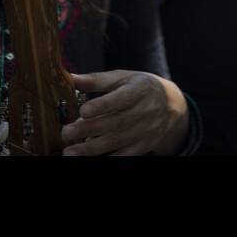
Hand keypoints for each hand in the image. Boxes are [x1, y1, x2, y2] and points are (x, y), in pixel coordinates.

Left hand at [61, 70, 190, 154]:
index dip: (102, 105)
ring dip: (92, 149)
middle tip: (66, 132)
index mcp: (139, 89)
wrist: (170, 104)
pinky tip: (90, 159)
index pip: (121, 98)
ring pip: (117, 141)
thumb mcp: (122, 78)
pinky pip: (125, 155)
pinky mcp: (144, 145)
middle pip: (115, 122)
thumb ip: (96, 80)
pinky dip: (109, 158)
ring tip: (70, 152)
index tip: (83, 110)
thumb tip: (68, 77)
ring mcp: (146, 130)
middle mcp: (145, 110)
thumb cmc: (139, 87)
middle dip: (89, 129)